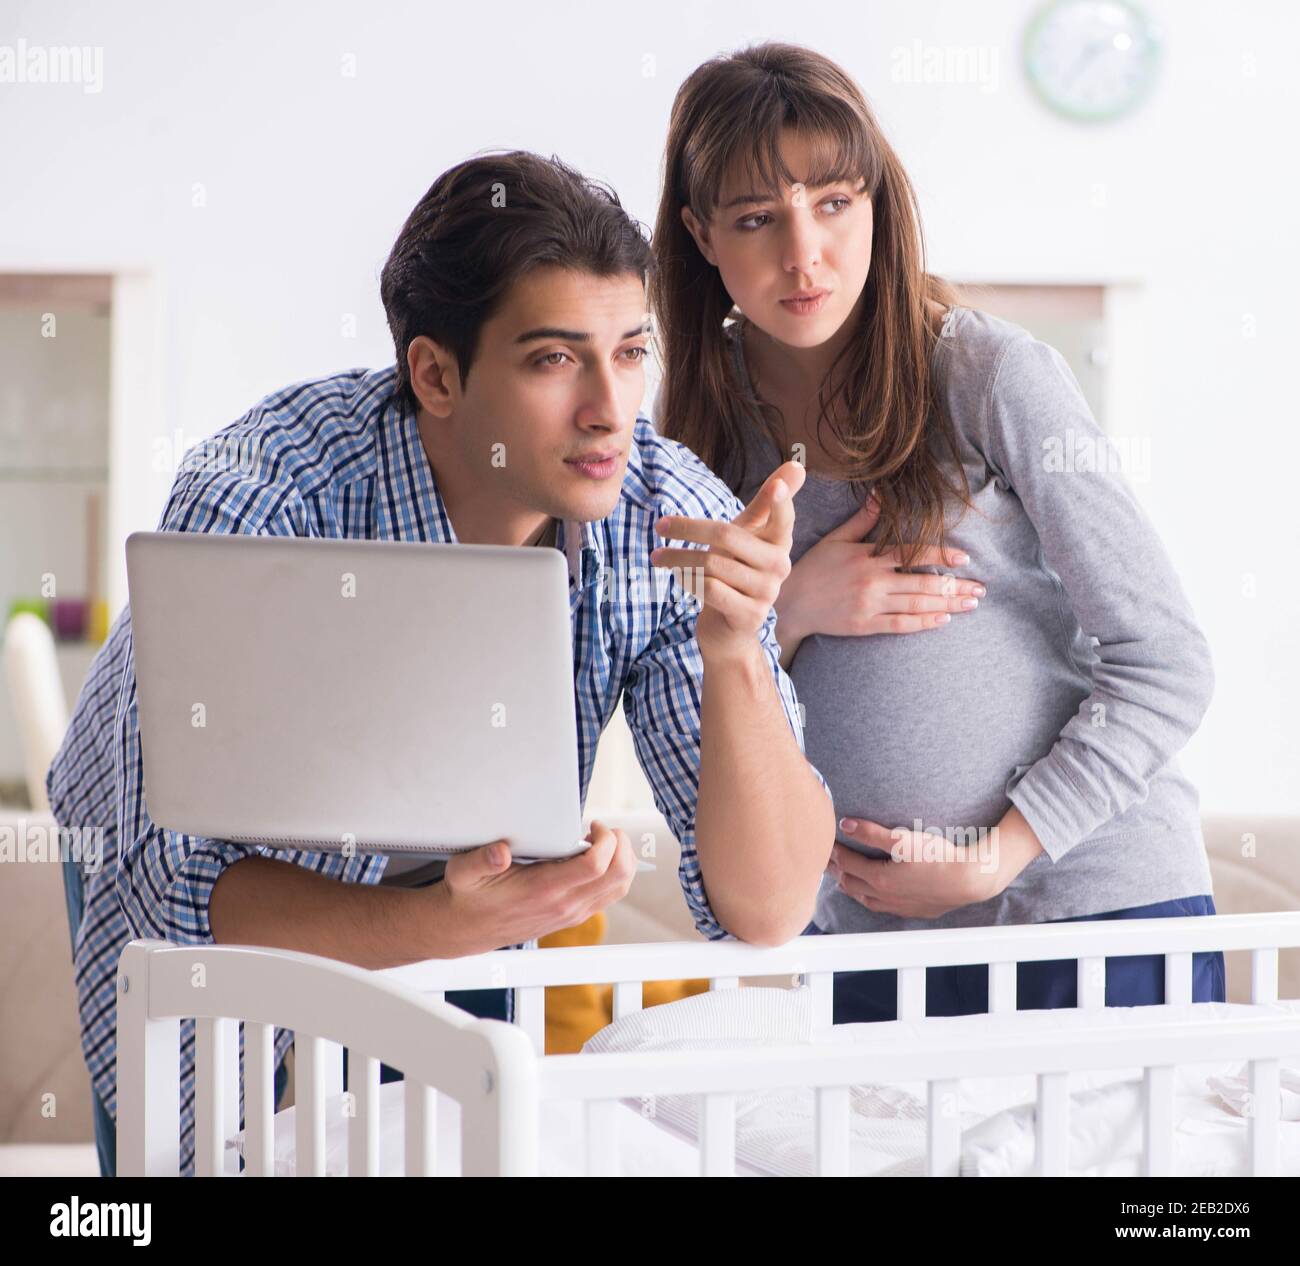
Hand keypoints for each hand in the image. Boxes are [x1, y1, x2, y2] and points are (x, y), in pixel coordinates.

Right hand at [435, 820, 635, 953]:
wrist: (466, 930)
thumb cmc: (469, 895)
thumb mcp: (463, 872)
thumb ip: (481, 860)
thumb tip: (500, 851)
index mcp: (543, 890)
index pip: (595, 866)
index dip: (605, 840)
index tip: (592, 824)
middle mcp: (564, 905)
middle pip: (618, 876)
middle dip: (620, 845)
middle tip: (603, 829)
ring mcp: (572, 913)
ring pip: (619, 887)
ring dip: (621, 859)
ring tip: (601, 840)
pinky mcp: (573, 915)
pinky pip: (609, 895)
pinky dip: (614, 872)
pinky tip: (594, 856)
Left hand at [651, 460, 804, 662]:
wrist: (728, 626)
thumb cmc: (736, 570)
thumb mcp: (747, 533)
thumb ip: (765, 502)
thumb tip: (796, 465)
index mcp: (779, 541)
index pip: (782, 518)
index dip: (780, 502)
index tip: (775, 486)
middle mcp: (779, 566)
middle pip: (727, 536)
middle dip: (688, 528)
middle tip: (659, 525)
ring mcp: (767, 593)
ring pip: (713, 564)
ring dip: (679, 557)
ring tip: (659, 556)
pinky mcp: (750, 615)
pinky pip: (711, 590)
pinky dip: (689, 581)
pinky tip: (679, 578)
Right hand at [775, 494, 984, 643]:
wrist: (789, 603)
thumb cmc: (813, 568)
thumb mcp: (836, 539)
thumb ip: (863, 520)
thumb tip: (882, 494)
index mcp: (868, 557)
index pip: (912, 553)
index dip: (941, 555)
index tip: (965, 558)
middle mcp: (873, 581)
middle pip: (922, 582)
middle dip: (955, 585)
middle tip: (981, 588)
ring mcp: (870, 605)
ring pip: (916, 604)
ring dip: (948, 603)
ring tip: (971, 603)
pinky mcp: (865, 625)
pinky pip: (900, 625)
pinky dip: (923, 622)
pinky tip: (943, 619)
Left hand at [828, 809, 1043, 918]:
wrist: (970, 880)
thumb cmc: (939, 856)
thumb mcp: (903, 839)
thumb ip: (871, 833)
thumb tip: (845, 825)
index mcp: (879, 879)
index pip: (847, 864)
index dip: (834, 853)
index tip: (826, 843)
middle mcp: (885, 896)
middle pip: (851, 884)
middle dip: (837, 871)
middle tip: (826, 861)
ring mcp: (899, 906)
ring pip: (864, 899)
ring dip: (850, 887)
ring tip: (842, 878)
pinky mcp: (914, 910)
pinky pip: (881, 907)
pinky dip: (868, 899)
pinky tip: (872, 895)